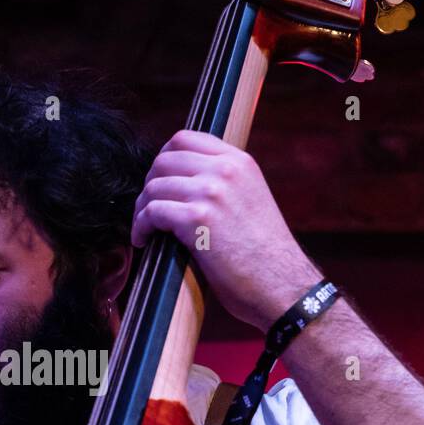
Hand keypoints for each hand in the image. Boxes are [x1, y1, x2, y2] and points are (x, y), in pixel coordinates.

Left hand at [130, 129, 320, 329]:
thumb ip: (225, 185)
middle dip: (149, 184)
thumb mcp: (250, 202)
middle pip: (164, 159)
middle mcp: (226, 169)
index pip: (185, 139)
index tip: (160, 183)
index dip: (163, 160)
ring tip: (144, 228)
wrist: (282, 285)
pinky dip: (140, 226)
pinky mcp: (198, 218)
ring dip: (141, 208)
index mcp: (240, 162)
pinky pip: (152, 211)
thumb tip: (185, 184)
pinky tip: (143, 240)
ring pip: (154, 186)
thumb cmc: (264, 256)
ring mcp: (212, 191)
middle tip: (148, 209)